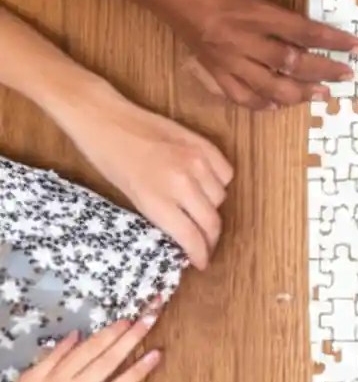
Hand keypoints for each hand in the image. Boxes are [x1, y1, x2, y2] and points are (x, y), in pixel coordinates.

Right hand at [0, 316, 160, 381]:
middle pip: (107, 361)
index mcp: (56, 378)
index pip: (90, 349)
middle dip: (131, 339)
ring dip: (139, 370)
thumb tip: (75, 335)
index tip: (128, 321)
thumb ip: (53, 357)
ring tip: (157, 354)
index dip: (111, 333)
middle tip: (150, 321)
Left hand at [53, 84, 231, 268]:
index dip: (200, 254)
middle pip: (212, 221)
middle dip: (210, 237)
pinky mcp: (204, 144)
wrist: (106, 120)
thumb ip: (162, 216)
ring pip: (221, 197)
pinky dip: (220, 182)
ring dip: (213, 207)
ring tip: (199, 206)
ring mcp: (197, 161)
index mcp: (157, 200)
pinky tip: (206, 182)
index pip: (191, 237)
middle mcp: (182, 183)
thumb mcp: (131, 197)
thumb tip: (184, 234)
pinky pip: (226, 173)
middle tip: (205, 242)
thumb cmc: (108, 160)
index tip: (202, 261)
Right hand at [132, 0, 357, 109]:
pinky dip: (260, 104)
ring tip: (321, 95)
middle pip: (292, 63)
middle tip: (347, 75)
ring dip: (298, 94)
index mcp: (253, 14)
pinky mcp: (213, 70)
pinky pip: (239, 95)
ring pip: (268, 86)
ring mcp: (226, 60)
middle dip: (324, 71)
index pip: (304, 32)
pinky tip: (277, 104)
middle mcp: (242, 42)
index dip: (335, 41)